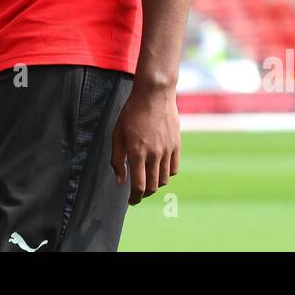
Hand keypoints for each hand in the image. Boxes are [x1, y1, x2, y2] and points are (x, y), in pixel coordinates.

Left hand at [110, 81, 179, 205]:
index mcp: (136, 152)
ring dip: (155, 185)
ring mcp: (167, 150)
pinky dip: (167, 174)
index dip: (135, 198)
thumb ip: (117, 158)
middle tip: (139, 193)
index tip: (132, 201)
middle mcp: (153, 154)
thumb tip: (120, 180)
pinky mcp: (176, 145)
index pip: (139, 185)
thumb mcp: (117, 133)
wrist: (154, 93)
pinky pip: (174, 168)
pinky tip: (160, 170)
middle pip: (152, 186)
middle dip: (144, 194)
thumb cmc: (131, 112)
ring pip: (164, 179)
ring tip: (149, 182)